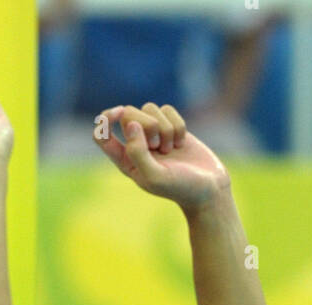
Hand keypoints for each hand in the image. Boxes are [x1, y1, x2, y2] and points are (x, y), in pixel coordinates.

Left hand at [94, 102, 229, 208]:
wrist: (210, 189)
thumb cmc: (181, 188)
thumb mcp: (155, 177)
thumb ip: (138, 153)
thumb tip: (131, 124)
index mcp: (124, 160)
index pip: (101, 133)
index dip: (106, 118)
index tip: (119, 113)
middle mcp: (136, 144)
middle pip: (128, 113)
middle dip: (148, 125)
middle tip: (160, 147)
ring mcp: (153, 134)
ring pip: (149, 108)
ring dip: (165, 128)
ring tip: (172, 149)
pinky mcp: (171, 126)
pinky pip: (167, 109)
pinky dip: (178, 125)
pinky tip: (182, 144)